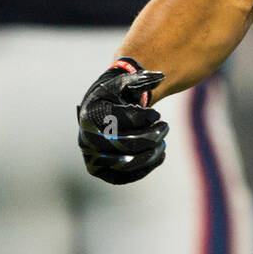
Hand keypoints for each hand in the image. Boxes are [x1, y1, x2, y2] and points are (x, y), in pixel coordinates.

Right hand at [77, 59, 168, 184]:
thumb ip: (143, 78)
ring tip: (164, 142)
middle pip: (124, 145)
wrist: (102, 109)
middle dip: (152, 137)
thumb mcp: (126, 82)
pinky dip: (145, 168)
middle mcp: (86, 139)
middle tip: (166, 127)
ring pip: (126, 164)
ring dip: (151, 154)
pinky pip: (123, 177)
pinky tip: (159, 155)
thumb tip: (161, 76)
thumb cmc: (117, 94)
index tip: (157, 113)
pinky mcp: (99, 171)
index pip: (121, 120)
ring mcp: (91, 157)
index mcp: (91, 114)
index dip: (144, 118)